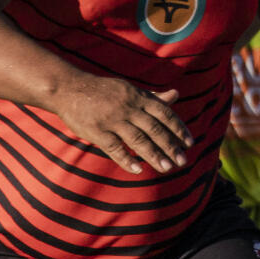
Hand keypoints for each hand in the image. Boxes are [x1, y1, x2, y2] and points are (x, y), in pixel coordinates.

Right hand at [54, 76, 189, 173]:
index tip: (189, 143)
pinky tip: (138, 170)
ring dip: (154, 155)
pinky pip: (114, 147)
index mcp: (139, 98)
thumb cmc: (104, 91)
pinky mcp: (96, 131)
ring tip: (166, 168)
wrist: (70, 88)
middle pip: (154, 129)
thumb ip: (153, 97)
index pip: (165, 114)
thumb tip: (176, 94)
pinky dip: (126, 159)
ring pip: (138, 139)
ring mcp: (112, 120)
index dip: (178, 129)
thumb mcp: (130, 90)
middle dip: (170, 146)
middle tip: (182, 161)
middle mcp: (129, 108)